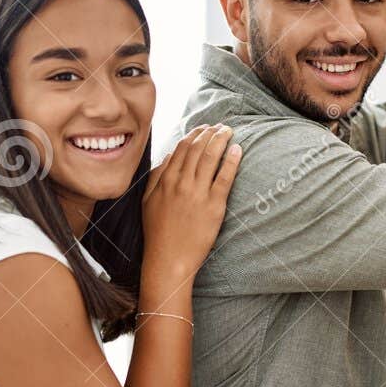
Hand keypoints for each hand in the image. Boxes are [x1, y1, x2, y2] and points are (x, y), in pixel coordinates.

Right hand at [140, 124, 240, 289]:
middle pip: (197, 148)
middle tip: (221, 126)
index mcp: (165, 180)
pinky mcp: (214, 206)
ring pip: (211, 157)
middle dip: (210, 132)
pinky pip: (225, 177)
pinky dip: (232, 160)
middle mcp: (181, 183)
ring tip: (229, 132)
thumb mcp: (148, 201)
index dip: (194, 134)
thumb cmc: (158, 233)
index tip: (204, 128)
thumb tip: (167, 157)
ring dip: (221, 140)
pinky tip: (237, 149)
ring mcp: (197, 194)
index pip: (181, 148)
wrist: (168, 260)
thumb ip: (156, 177)